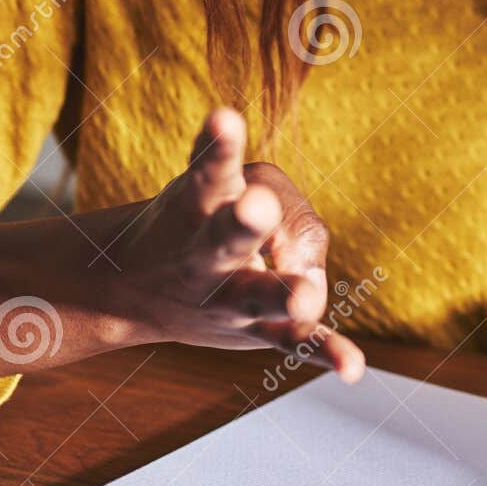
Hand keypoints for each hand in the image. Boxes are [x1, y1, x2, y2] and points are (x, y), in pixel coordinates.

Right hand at [95, 108, 364, 378]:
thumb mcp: (212, 194)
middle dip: (245, 222)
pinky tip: (354, 369)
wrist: (132, 291)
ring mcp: (231, 296)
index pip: (211, 171)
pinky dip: (326, 352)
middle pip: (228, 236)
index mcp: (196, 205)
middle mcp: (209, 253)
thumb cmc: (193, 222)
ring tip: (306, 300)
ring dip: (282, 295)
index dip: (219, 146)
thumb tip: (310, 277)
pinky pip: (294, 343)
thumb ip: (273, 208)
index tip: (224, 117)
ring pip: (259, 296)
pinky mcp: (256, 331)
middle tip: (258, 206)